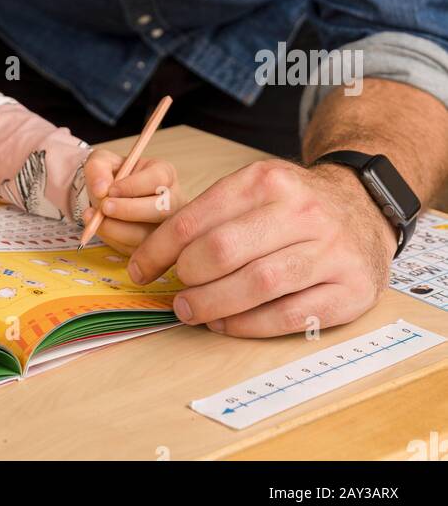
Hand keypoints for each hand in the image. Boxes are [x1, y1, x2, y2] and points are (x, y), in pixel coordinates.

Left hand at [82, 148, 187, 254]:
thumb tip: (100, 189)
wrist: (110, 200)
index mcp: (164, 174)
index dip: (133, 185)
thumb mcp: (102, 163)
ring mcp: (167, 226)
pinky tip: (102, 230)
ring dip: (119, 229)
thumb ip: (97, 168)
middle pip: (161, 208)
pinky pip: (138, 250)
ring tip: (96, 220)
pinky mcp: (155, 247)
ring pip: (150, 234)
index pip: (158, 178)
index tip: (110, 190)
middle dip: (130, 210)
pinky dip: (116, 241)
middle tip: (104, 207)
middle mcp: (172, 200)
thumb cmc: (112, 178)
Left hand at [126, 158, 397, 336]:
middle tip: (176, 295)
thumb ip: (212, 215)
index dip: (159, 249)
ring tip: (193, 311)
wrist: (364, 209)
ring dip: (213, 304)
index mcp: (266, 180)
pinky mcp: (348, 290)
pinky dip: (249, 325)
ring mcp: (329, 251)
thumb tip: (155, 254)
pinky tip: (227, 324)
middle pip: (224, 250)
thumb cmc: (295, 207)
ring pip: (257, 284)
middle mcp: (300, 211)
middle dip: (188, 278)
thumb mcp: (256, 189)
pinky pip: (288, 315)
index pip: (198, 217)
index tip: (140, 269)